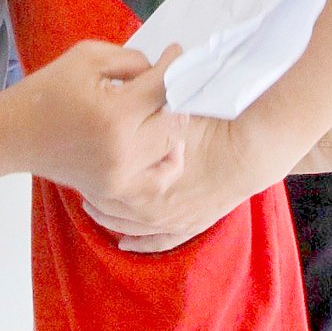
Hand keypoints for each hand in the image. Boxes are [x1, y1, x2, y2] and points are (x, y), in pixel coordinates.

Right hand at [2, 41, 187, 212]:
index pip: (163, 87)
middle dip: (173, 95)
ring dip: (171, 126)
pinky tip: (159, 146)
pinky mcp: (114, 191)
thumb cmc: (47, 90)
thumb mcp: (87, 56)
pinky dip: (167, 165)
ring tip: (156, 111)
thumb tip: (158, 71)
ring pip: (172, 150)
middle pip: (174, 121)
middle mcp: (123, 151)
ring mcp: (120, 178)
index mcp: (115, 114)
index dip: (173, 64)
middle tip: (162, 82)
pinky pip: (158, 183)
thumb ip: (131, 60)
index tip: (175, 51)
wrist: (12, 135)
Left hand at [82, 110, 263, 252]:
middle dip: (95, 188)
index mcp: (138, 174)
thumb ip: (146, 104)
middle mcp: (147, 203)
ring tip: (92, 205)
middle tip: (83, 177)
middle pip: (108, 200)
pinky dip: (138, 242)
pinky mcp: (186, 226)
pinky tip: (124, 242)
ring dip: (108, 215)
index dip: (90, 164)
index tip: (84, 153)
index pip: (101, 175)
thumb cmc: (210, 127)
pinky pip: (155, 242)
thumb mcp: (171, 109)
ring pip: (126, 223)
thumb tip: (125, 88)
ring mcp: (166, 219)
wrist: (248, 151)